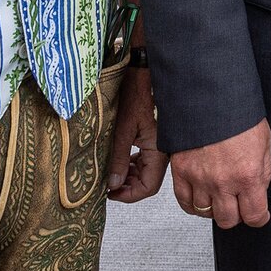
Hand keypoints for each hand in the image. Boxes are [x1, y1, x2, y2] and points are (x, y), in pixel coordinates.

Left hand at [106, 67, 168, 203]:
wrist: (142, 76)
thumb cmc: (136, 96)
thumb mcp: (122, 130)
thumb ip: (118, 159)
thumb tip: (113, 183)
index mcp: (159, 151)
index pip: (148, 187)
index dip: (129, 195)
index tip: (111, 193)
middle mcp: (162, 152)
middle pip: (148, 182)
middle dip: (128, 187)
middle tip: (108, 186)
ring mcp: (159, 147)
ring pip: (145, 173)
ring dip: (129, 177)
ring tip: (111, 174)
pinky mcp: (153, 141)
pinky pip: (144, 161)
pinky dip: (131, 166)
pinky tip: (120, 162)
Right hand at [171, 119, 270, 228]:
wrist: (211, 94)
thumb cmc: (239, 113)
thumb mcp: (264, 142)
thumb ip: (263, 170)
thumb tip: (259, 189)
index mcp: (248, 175)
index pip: (254, 216)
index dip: (259, 218)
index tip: (259, 215)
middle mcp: (222, 182)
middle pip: (228, 220)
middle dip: (237, 215)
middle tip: (239, 205)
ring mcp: (199, 179)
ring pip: (205, 213)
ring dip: (214, 208)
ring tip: (220, 196)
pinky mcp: (181, 171)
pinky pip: (184, 202)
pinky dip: (193, 204)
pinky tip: (201, 197)